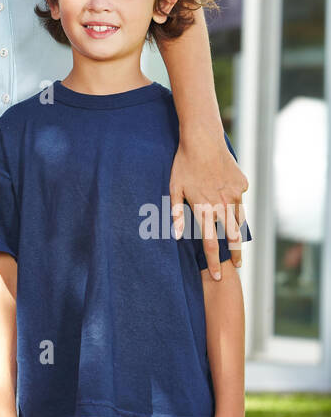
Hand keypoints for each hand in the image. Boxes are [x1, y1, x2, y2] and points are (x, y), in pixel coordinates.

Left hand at [170, 132, 247, 277]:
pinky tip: (229, 201)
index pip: (211, 244)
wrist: (203, 140)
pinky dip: (236, 204)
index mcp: (204, 210)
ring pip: (240, 219)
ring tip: (238, 244)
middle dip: (236, 255)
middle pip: (233, 238)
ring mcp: (235, 195)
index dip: (214, 263)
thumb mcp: (174, 188)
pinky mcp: (242, 184)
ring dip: (239, 233)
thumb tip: (175, 236)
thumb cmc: (183, 164)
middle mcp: (223, 205)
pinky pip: (240, 199)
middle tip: (237, 266)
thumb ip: (175, 213)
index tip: (217, 276)